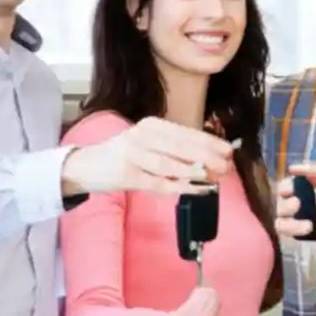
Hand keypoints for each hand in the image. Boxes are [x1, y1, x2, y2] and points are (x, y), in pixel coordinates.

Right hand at [62, 117, 234, 195]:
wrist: (86, 165)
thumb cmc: (124, 155)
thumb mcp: (149, 143)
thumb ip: (175, 149)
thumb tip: (210, 157)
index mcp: (152, 125)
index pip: (186, 133)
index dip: (210, 142)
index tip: (229, 151)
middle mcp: (142, 136)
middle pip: (181, 147)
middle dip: (207, 157)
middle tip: (225, 167)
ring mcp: (133, 154)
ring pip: (169, 164)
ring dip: (193, 171)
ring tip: (212, 177)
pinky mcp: (126, 174)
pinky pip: (157, 182)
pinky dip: (178, 186)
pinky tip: (194, 189)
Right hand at [274, 164, 315, 270]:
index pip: (307, 175)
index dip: (298, 172)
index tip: (294, 172)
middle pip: (289, 192)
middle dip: (285, 193)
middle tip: (296, 201)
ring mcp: (315, 219)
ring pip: (285, 212)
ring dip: (284, 212)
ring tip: (305, 221)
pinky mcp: (315, 237)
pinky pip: (291, 231)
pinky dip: (288, 229)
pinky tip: (305, 230)